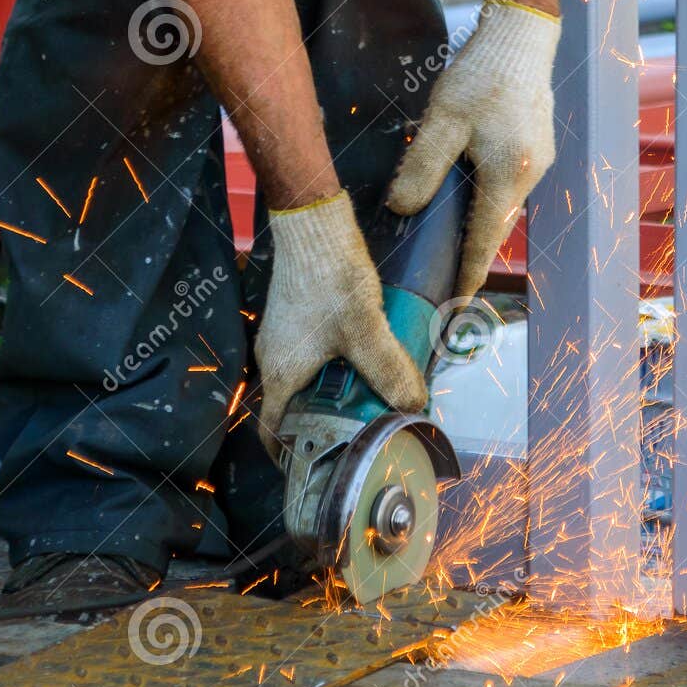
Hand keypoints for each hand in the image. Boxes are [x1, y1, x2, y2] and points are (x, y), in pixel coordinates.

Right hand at [254, 191, 426, 459]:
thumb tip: (412, 406)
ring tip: (374, 394)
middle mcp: (275, 357)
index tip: (320, 464)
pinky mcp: (299, 316)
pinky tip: (369, 355)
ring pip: (310, 379)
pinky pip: (316, 354)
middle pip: (298, 406)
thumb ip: (389, 370)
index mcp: (281, 372)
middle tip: (364, 428)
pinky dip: (340, 363)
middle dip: (330, 421)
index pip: (273, 431)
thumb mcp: (366, 329)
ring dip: (339, 390)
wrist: (313, 221)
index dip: (293, 454)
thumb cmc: (329, 275)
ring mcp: (285, 336)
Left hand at [387, 0, 559, 301]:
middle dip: (475, 256)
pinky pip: (511, 185)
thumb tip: (402, 209)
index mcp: (508, 174)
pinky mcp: (538, 146)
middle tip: (451, 284)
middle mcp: (531, 174)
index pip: (485, 239)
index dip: (469, 273)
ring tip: (457, 247)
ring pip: (505, 206)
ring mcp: (539, 160)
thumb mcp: (443, 120)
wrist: (522, 36)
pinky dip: (491, 201)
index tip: (457, 303)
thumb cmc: (482, 75)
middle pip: (497, 227)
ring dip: (482, 227)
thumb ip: (422, 167)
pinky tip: (471, 198)